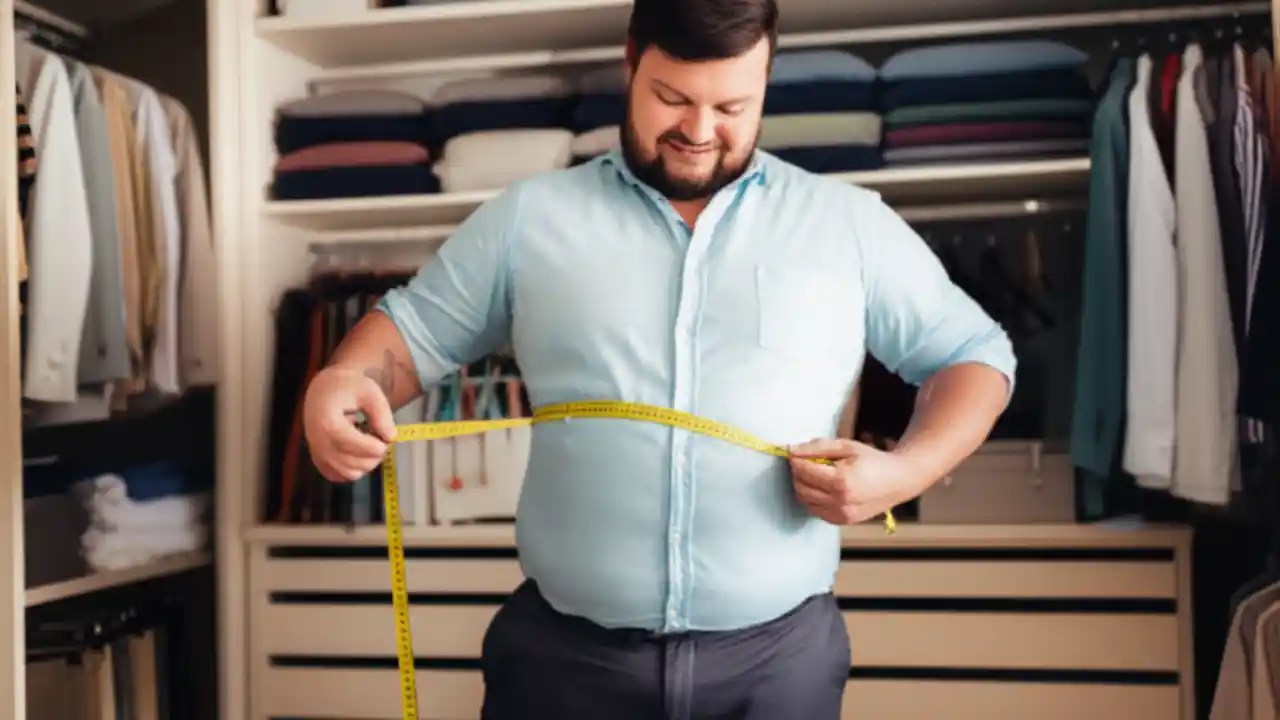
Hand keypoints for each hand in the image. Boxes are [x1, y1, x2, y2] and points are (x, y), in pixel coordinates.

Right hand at [302, 366, 396, 482]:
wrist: (325, 389)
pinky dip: (354, 469)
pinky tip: (357, 452)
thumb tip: (391, 436)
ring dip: (366, 463)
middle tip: (379, 439)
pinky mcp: (318, 460)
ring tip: (366, 444)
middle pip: (354, 463)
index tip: (385, 438)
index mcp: (328, 422)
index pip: (356, 446)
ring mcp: (316, 453)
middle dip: (374, 455)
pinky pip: (339, 476)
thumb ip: (382, 414)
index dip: (376, 446)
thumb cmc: (348, 388)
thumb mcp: (370, 392)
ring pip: (349, 474)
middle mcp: (318, 441)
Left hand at [787, 438, 913, 525]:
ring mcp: (841, 515)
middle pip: (801, 487)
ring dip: (804, 486)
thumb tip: (791, 451)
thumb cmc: (873, 460)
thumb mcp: (846, 446)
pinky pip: (815, 510)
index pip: (804, 471)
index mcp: (842, 481)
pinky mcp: (842, 522)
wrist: (898, 481)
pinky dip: (813, 498)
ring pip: (805, 501)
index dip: (796, 461)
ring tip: (817, 474)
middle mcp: (840, 502)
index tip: (795, 453)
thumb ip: (817, 447)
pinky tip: (825, 488)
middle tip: (806, 462)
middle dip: (798, 474)